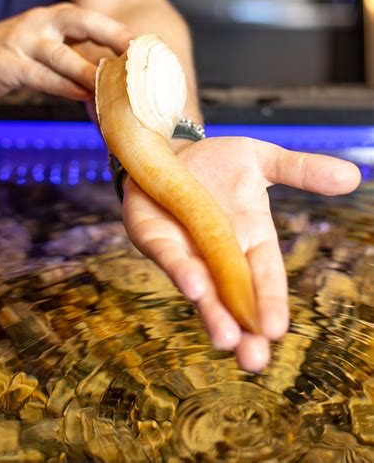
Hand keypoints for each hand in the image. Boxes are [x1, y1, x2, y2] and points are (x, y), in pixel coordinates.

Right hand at [0, 3, 132, 98]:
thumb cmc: (18, 51)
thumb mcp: (49, 42)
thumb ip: (79, 52)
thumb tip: (119, 73)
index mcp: (56, 16)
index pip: (93, 18)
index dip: (118, 30)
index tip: (146, 45)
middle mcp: (42, 23)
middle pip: (80, 23)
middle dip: (109, 36)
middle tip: (135, 54)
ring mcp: (24, 42)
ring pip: (61, 55)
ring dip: (87, 70)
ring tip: (111, 83)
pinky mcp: (9, 65)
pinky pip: (40, 76)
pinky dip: (62, 86)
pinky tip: (81, 94)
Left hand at [122, 136, 360, 371]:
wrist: (168, 148)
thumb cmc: (217, 163)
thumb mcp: (261, 160)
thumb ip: (300, 170)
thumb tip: (352, 176)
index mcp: (251, 237)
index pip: (266, 276)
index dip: (271, 300)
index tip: (277, 329)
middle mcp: (220, 254)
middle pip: (235, 297)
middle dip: (244, 330)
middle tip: (253, 360)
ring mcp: (187, 250)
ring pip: (203, 289)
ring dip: (213, 315)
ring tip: (226, 340)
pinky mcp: (155, 239)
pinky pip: (168, 259)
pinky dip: (181, 272)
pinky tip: (194, 288)